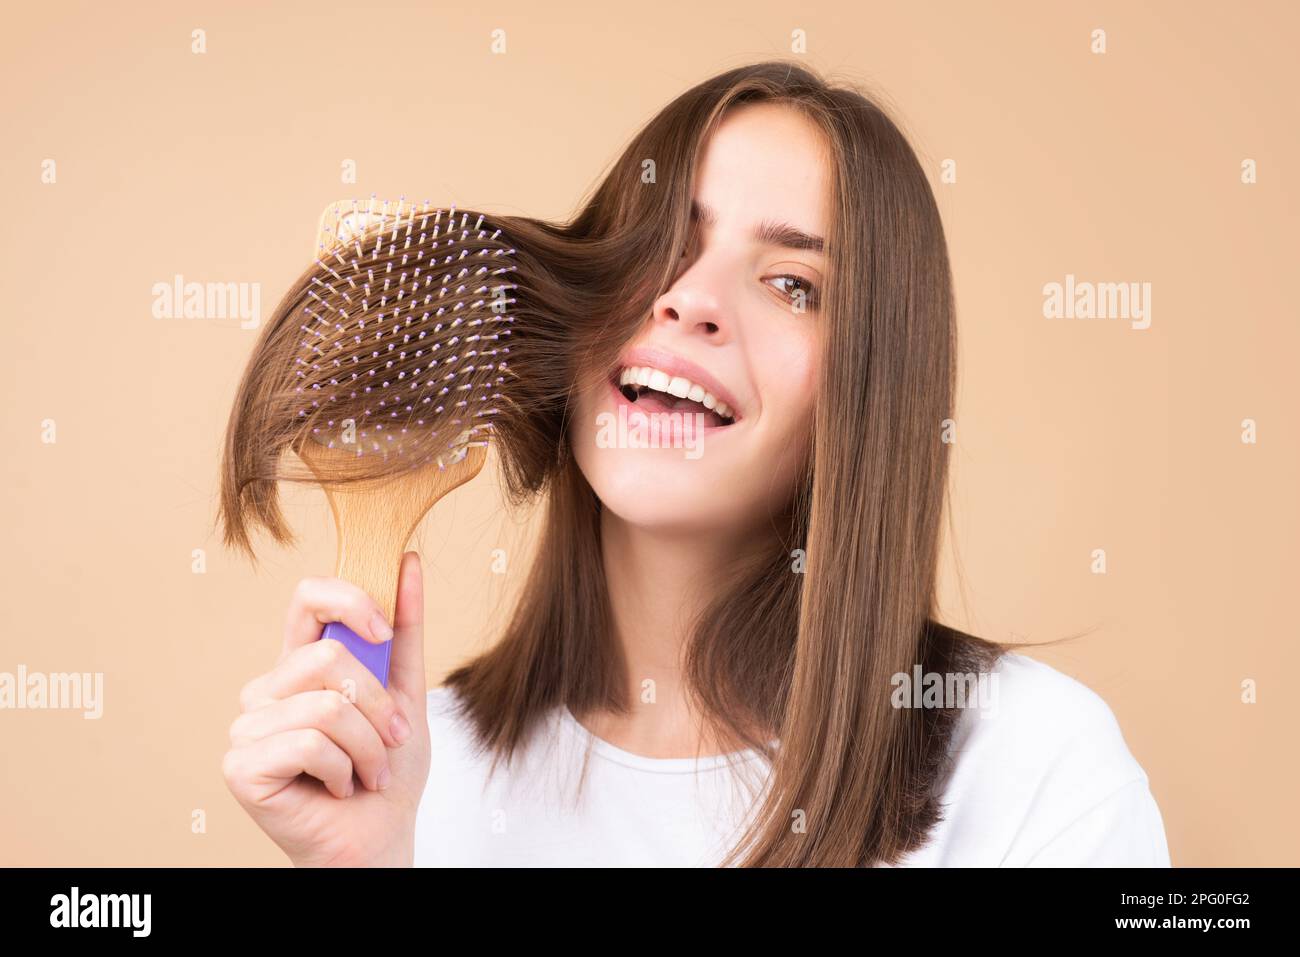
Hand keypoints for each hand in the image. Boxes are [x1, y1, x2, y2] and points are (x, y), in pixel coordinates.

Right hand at [222, 552, 430, 865]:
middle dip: (377, 704)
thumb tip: (410, 561)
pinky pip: (309, 744)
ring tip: (368, 772)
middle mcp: (267, 690)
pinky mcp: (240, 765)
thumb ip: (405, 630)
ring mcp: (247, 727)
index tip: (384, 632)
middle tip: (391, 740)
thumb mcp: (406, 691)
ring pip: (325, 706)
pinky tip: (338, 789)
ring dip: (367, 747)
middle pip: (326, 658)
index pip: (307, 598)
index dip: (348, 601)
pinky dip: (342, 771)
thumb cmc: (388, 768)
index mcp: (301, 665)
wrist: (382, 836)